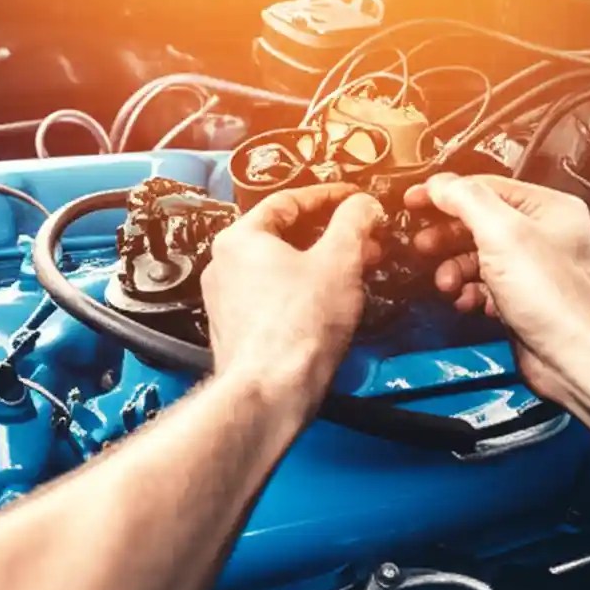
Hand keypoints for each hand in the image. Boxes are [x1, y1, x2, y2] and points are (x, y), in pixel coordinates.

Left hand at [202, 184, 383, 418]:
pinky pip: (274, 297)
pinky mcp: (238, 330)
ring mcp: (227, 300)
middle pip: (284, 235)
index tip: (354, 199)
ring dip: (321, 264)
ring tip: (356, 271)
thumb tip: (363, 205)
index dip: (329, 197)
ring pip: (280, 268)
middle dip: (331, 235)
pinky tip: (331, 304)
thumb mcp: (340, 261)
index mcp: (240, 238)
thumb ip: (354, 223)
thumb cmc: (299, 327)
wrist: (271, 392)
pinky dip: (304, 292)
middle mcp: (224, 265)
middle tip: (364, 238)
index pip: (288, 201)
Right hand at [405, 173, 589, 402]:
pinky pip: (485, 287)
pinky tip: (466, 301)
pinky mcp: (522, 301)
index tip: (416, 199)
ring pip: (479, 257)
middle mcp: (543, 236)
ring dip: (454, 268)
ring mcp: (533, 270)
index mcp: (547, 208)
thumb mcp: (505, 235)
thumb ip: (468, 200)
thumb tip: (440, 185)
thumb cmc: (560, 301)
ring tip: (447, 281)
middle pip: (479, 222)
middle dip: (447, 235)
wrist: (576, 360)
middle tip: (424, 243)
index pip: (485, 187)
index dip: (446, 192)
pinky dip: (470, 292)